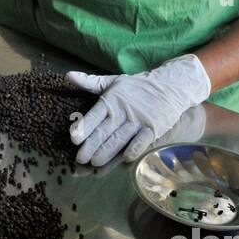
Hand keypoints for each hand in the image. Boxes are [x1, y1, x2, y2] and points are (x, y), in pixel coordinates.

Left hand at [67, 54, 210, 165]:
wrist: (170, 86)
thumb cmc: (137, 87)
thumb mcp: (113, 81)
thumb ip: (90, 82)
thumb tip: (68, 76)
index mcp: (111, 100)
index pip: (94, 115)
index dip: (84, 127)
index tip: (74, 138)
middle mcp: (123, 111)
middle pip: (104, 131)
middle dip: (91, 145)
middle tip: (80, 158)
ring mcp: (138, 120)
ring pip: (120, 139)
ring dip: (107, 151)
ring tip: (95, 162)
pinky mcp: (153, 128)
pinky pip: (142, 141)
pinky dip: (134, 149)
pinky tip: (125, 159)